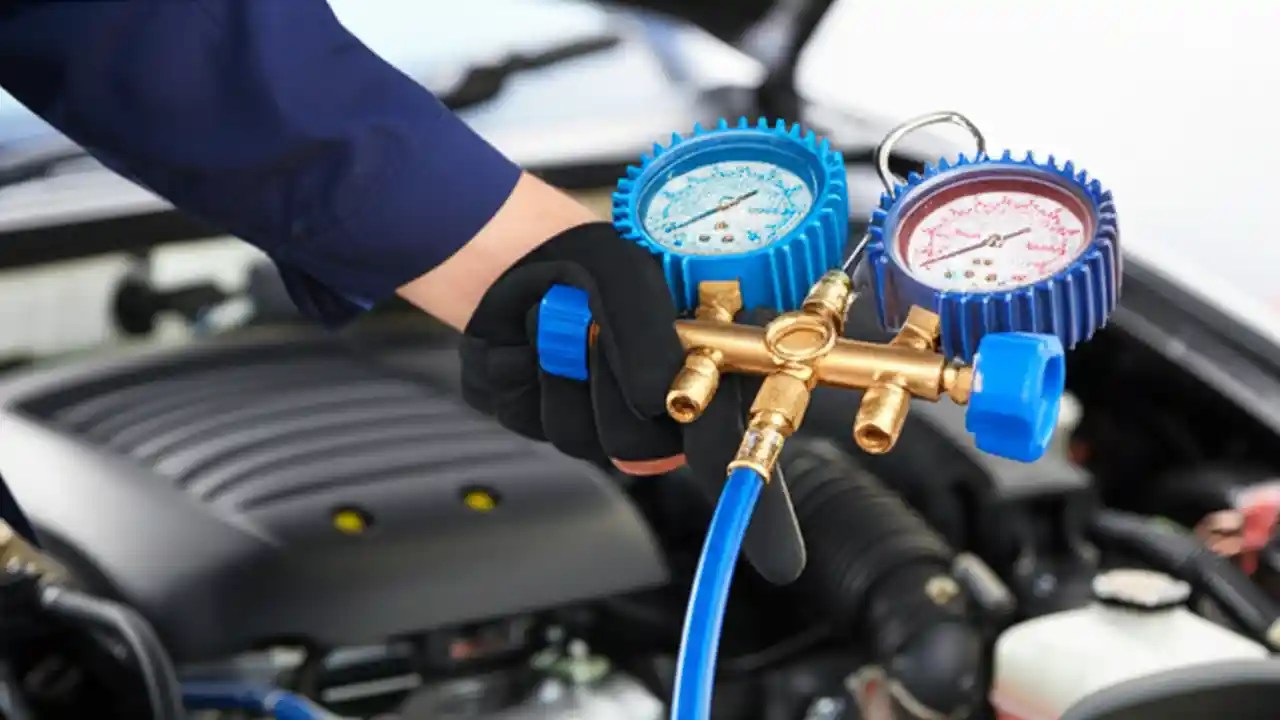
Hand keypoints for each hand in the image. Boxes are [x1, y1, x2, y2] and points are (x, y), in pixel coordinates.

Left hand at [460, 222, 805, 583]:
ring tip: (572, 324)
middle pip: (650, 446)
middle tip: (599, 325)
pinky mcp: (554, 426)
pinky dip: (537, 375)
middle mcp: (661, 408)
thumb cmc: (587, 262)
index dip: (761, 508)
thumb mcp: (625, 274)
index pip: (740, 443)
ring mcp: (606, 423)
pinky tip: (544, 344)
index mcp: (705, 367)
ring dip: (572, 371)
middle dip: (615, 381)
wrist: (512, 262)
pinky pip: (546, 424)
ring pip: (593, 439)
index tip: (780, 560)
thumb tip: (653, 396)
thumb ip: (647, 329)